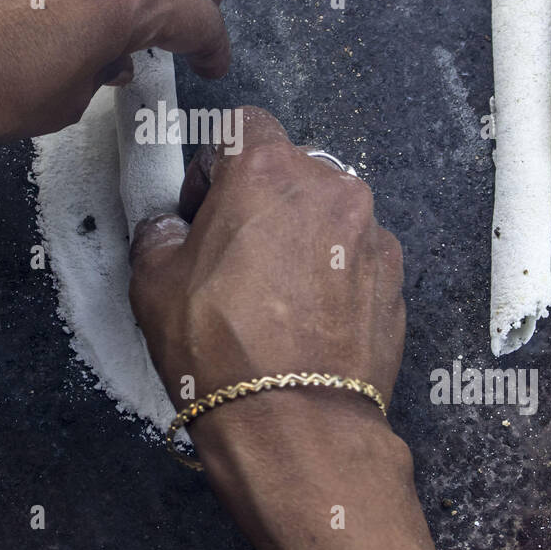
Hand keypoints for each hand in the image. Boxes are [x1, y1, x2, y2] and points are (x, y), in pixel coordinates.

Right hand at [128, 107, 446, 549]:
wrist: (294, 424)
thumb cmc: (215, 346)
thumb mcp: (153, 282)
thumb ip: (158, 232)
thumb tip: (170, 227)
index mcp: (266, 169)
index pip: (241, 125)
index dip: (213, 163)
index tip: (201, 210)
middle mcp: (330, 185)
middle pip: (289, 169)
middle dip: (261, 199)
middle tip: (234, 254)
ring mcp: (372, 230)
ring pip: (328, 212)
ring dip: (302, 234)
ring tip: (277, 294)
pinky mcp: (397, 276)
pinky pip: (357, 255)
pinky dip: (336, 272)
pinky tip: (312, 318)